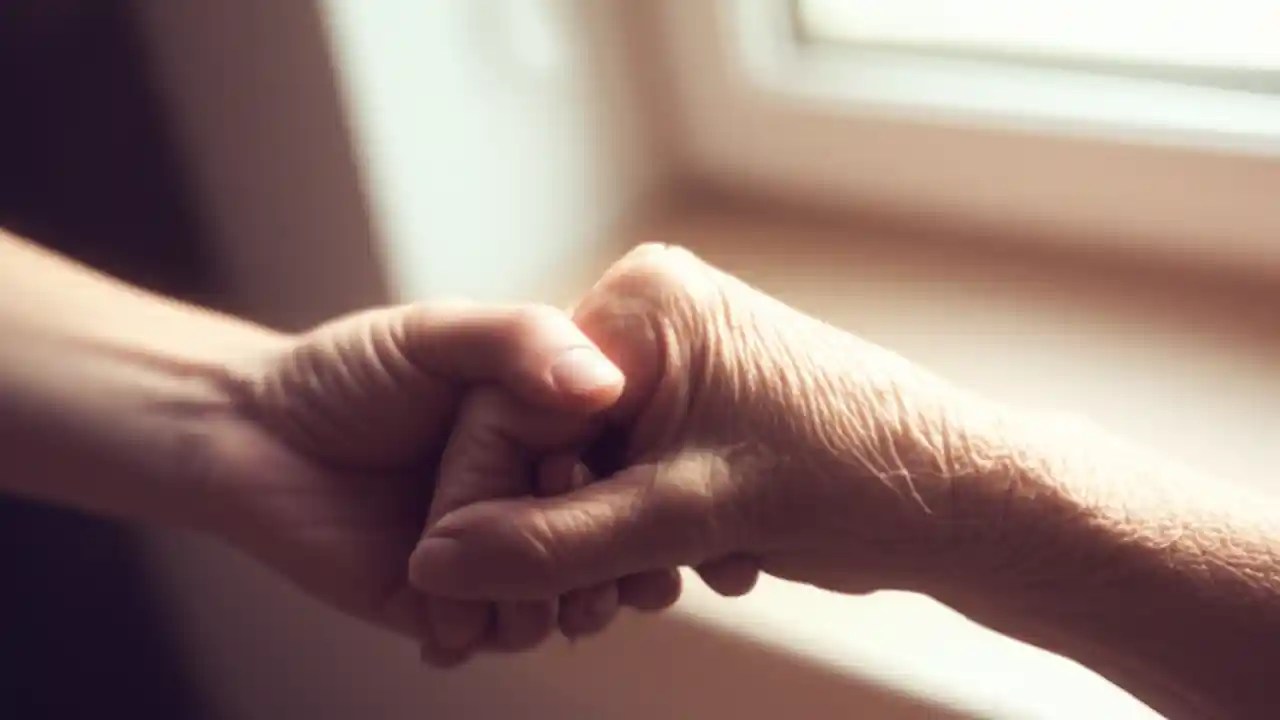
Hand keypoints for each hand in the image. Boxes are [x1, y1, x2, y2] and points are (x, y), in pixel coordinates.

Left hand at [194, 302, 625, 652]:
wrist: (255, 433)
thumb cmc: (351, 369)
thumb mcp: (440, 333)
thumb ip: (522, 341)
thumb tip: (605, 384)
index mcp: (550, 431)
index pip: (626, 469)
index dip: (632, 488)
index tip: (600, 483)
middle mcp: (533, 496)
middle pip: (606, 546)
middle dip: (607, 563)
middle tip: (583, 564)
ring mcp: (493, 554)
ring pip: (560, 604)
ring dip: (549, 606)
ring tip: (519, 591)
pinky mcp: (445, 604)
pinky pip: (490, 636)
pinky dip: (482, 632)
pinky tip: (451, 616)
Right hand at [409, 244, 1017, 603]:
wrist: (962, 492)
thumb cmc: (849, 474)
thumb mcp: (686, 515)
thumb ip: (552, 543)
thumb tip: (437, 564)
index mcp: (642, 303)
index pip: (513, 404)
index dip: (481, 499)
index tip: (452, 580)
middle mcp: (655, 318)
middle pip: (553, 439)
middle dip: (563, 526)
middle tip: (574, 603)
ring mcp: (684, 364)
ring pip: (596, 467)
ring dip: (613, 539)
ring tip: (670, 578)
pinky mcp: (709, 409)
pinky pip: (639, 474)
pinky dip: (656, 531)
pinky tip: (716, 563)